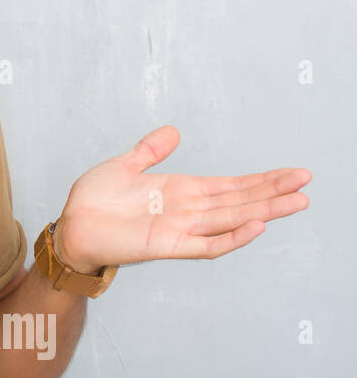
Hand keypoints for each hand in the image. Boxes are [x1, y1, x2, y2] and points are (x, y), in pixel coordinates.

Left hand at [53, 125, 310, 271]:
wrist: (70, 227)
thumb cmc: (93, 201)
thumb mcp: (123, 166)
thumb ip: (149, 151)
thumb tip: (173, 131)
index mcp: (180, 191)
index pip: (230, 185)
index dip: (260, 179)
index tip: (291, 173)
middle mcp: (187, 210)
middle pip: (240, 200)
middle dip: (273, 191)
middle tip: (307, 182)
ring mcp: (180, 229)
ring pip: (232, 220)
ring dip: (264, 211)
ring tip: (296, 202)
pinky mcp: (166, 245)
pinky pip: (206, 244)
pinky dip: (231, 237)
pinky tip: (255, 226)